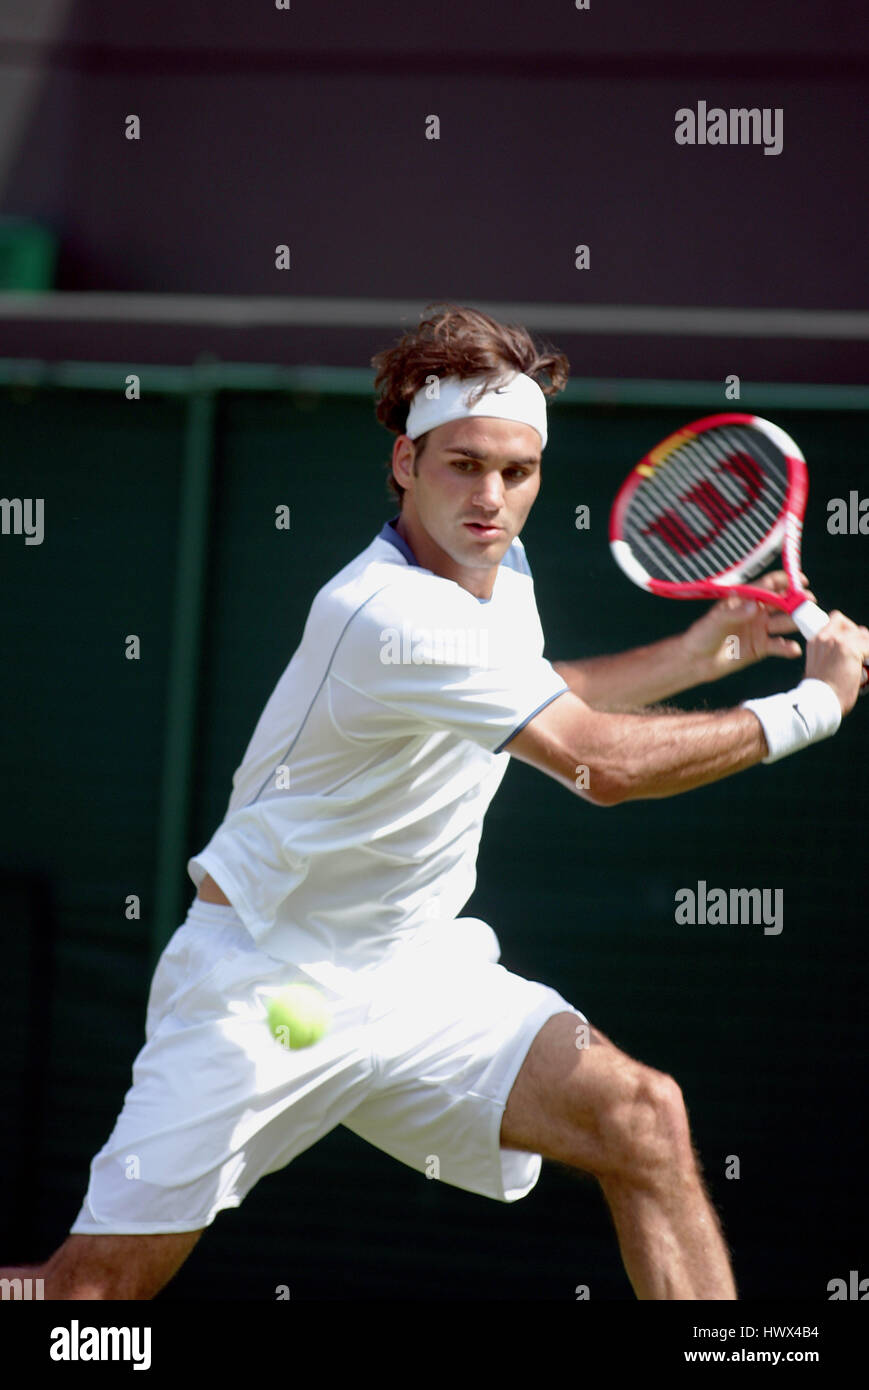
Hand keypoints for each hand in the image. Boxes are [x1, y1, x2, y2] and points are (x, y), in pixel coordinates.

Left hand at [683, 570, 815, 681]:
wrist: (697, 661)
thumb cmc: (702, 634)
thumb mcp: (717, 621)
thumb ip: (736, 613)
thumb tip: (754, 606)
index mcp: (745, 599)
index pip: (769, 585)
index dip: (785, 580)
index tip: (801, 580)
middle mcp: (756, 612)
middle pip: (782, 603)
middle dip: (797, 601)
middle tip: (808, 602)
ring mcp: (760, 630)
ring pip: (784, 623)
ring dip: (796, 622)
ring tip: (805, 624)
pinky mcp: (761, 648)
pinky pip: (779, 646)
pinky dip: (787, 648)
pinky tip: (793, 650)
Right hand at [805, 610, 868, 715]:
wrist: (818, 703)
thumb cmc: (821, 693)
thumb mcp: (819, 668)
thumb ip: (829, 656)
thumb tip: (850, 656)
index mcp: (815, 641)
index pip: (836, 620)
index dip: (848, 629)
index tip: (854, 642)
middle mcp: (825, 637)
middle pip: (852, 625)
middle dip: (861, 638)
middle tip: (863, 654)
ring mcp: (837, 641)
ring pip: (864, 636)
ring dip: (867, 648)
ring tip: (866, 662)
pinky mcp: (850, 649)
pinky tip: (868, 667)